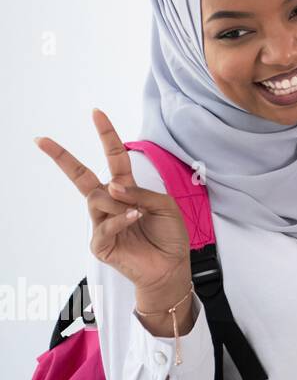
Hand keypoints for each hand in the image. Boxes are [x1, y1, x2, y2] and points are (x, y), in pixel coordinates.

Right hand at [36, 110, 190, 305]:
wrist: (171, 267)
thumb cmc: (169, 236)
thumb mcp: (165, 206)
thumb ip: (141, 193)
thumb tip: (112, 187)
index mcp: (126, 189)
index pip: (113, 158)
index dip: (106, 135)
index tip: (96, 112)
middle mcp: (110, 203)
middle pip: (81, 176)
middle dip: (62, 157)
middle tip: (42, 140)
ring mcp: (101, 223)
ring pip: (98, 200)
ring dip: (119, 202)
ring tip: (138, 214)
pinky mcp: (100, 244)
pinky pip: (105, 224)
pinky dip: (121, 219)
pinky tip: (134, 218)